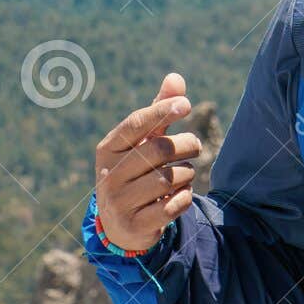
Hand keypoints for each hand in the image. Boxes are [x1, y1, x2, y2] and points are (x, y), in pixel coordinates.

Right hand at [93, 72, 199, 250]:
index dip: (161, 111)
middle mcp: (109, 174)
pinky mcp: (135, 225)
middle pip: (159, 150)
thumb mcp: (143, 142)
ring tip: (184, 174)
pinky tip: (181, 194)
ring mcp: (119, 202)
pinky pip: (173, 206)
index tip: (186, 104)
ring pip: (169, 179)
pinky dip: (185, 197)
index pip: (135, 123)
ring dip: (187, 174)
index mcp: (107, 148)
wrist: (120, 224)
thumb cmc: (136, 170)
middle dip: (186, 145)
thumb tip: (176, 77)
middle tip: (196, 146)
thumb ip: (159, 111)